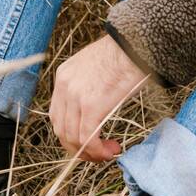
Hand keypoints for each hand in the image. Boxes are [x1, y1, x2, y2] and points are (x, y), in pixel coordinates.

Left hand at [51, 34, 149, 161]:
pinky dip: (97, 150)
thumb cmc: (126, 52)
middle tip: (97, 154)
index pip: (58, 114)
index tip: (88, 141)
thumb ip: (90, 86)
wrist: (137, 42)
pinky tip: (110, 151)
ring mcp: (76, 95)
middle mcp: (65, 85)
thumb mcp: (97, 66)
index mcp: (64, 75)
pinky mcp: (91, 105)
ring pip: (73, 137)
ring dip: (90, 152)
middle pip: (61, 129)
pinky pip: (88, 138)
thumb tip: (97, 108)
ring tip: (108, 153)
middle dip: (78, 148)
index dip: (71, 134)